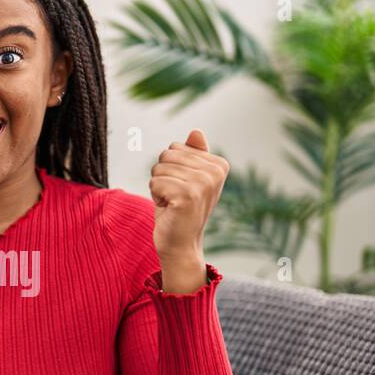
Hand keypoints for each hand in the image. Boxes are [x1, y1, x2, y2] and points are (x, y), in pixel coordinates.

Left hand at [150, 128, 228, 266]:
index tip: (182, 187)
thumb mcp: (188, 178)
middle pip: (166, 154)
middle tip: (175, 196)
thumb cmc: (180, 209)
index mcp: (219, 165)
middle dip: (163, 176)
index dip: (171, 168)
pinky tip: (169, 209)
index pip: (176, 146)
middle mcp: (215, 172)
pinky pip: (155, 182)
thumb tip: (196, 131)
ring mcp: (203, 183)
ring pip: (159, 168)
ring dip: (159, 187)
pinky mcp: (187, 195)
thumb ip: (193, 155)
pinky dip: (155, 196)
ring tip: (172, 203)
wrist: (181, 243)